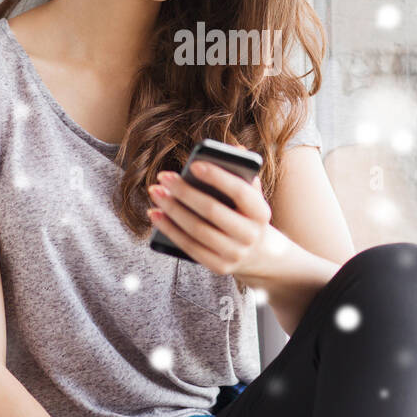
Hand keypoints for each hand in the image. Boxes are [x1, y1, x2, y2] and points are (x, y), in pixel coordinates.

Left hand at [146, 160, 291, 280]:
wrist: (258, 255)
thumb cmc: (247, 215)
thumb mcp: (251, 197)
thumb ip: (243, 174)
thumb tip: (237, 149)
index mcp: (261, 212)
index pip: (240, 191)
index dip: (217, 177)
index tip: (193, 164)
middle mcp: (250, 235)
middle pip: (212, 211)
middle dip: (185, 192)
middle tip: (164, 176)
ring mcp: (234, 254)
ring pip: (197, 230)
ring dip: (172, 210)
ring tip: (156, 192)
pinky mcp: (218, 266)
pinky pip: (189, 247)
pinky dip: (169, 229)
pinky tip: (155, 214)